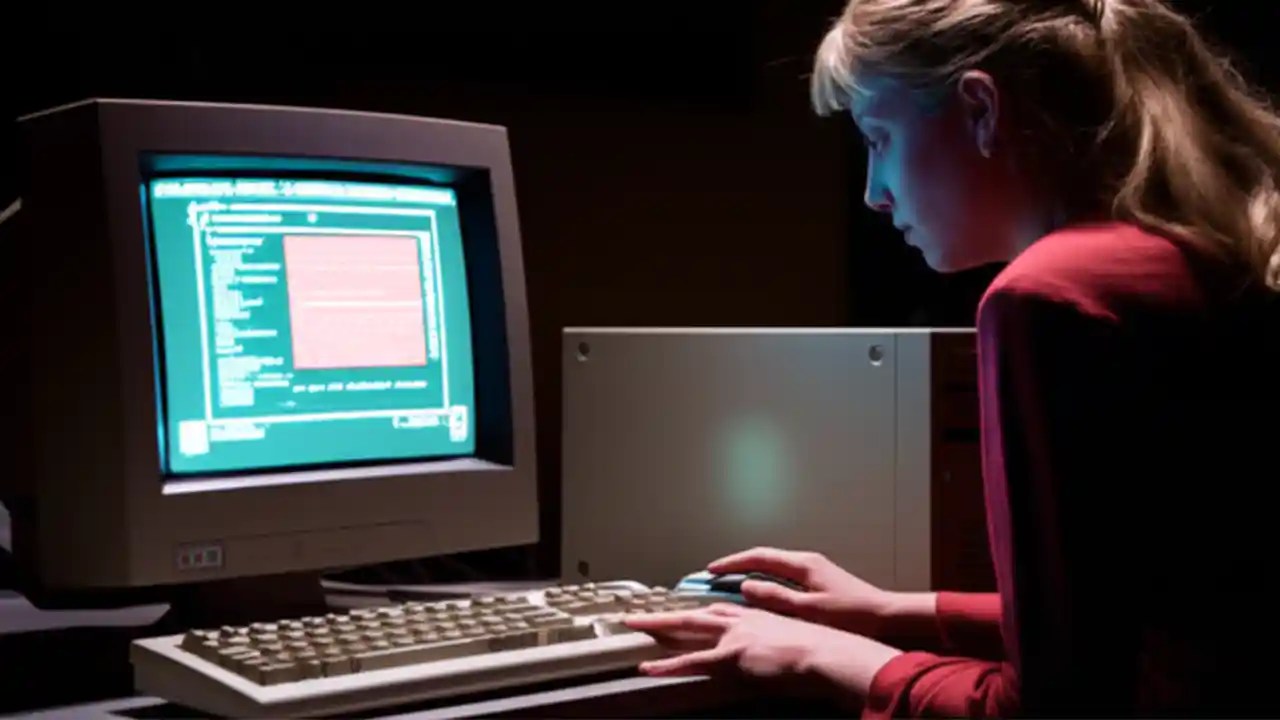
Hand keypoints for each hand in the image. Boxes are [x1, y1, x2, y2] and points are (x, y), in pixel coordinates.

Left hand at [624, 603, 900, 696]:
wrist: (829, 654)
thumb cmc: (825, 652)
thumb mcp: (800, 642)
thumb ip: (782, 643)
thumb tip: (775, 652)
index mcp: (760, 616)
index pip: (722, 610)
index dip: (701, 611)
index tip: (685, 609)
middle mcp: (743, 620)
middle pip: (698, 613)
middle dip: (670, 612)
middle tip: (645, 611)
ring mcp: (735, 636)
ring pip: (688, 628)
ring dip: (658, 627)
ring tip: (634, 625)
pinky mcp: (732, 656)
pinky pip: (693, 662)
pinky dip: (668, 665)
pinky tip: (647, 666)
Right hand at [707, 547, 909, 636]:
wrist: (886, 616)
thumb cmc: (851, 614)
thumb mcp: (808, 610)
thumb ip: (775, 597)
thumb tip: (746, 586)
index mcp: (802, 564)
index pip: (759, 557)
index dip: (732, 562)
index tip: (711, 570)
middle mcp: (807, 561)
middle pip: (764, 557)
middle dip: (738, 565)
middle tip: (715, 576)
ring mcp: (814, 569)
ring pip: (774, 566)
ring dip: (751, 572)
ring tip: (731, 584)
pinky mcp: (819, 580)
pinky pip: (784, 575)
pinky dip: (766, 580)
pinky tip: (761, 593)